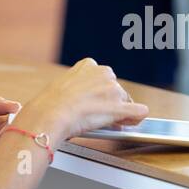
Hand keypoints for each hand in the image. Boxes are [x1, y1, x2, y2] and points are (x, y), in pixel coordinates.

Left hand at [0, 96, 22, 177]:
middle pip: (16, 131)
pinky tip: (4, 139)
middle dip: (21, 127)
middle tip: (24, 122)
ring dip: (13, 137)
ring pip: (9, 143)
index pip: (15, 118)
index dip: (22, 115)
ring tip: (15, 129)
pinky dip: (2, 147)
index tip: (25, 111)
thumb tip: (17, 105)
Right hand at [18, 58, 148, 144]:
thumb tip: (84, 100)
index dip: (100, 92)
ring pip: (124, 101)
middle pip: (115, 90)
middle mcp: (104, 74)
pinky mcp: (119, 107)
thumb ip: (77, 88)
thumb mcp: (63, 85)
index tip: (95, 101)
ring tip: (101, 122)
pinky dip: (136, 117)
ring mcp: (113, 90)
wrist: (51, 114)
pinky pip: (138, 111)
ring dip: (117, 112)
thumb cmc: (50, 103)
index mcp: (89, 66)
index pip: (103, 78)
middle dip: (109, 102)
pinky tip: (132, 121)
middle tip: (96, 115)